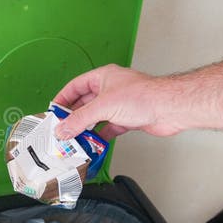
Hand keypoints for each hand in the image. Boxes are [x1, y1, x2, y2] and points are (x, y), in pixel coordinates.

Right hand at [53, 65, 182, 139]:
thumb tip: (63, 128)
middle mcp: (110, 89)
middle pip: (85, 103)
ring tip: (74, 139)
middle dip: (73, 117)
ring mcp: (119, 105)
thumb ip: (80, 119)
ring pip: (96, 117)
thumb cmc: (143, 96)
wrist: (169, 109)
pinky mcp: (128, 118)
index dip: (63, 98)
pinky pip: (108, 128)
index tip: (53, 111)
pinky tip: (93, 144)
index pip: (75, 86)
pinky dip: (100, 136)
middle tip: (61, 129)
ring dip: (86, 128)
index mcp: (103, 77)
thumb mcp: (103, 107)